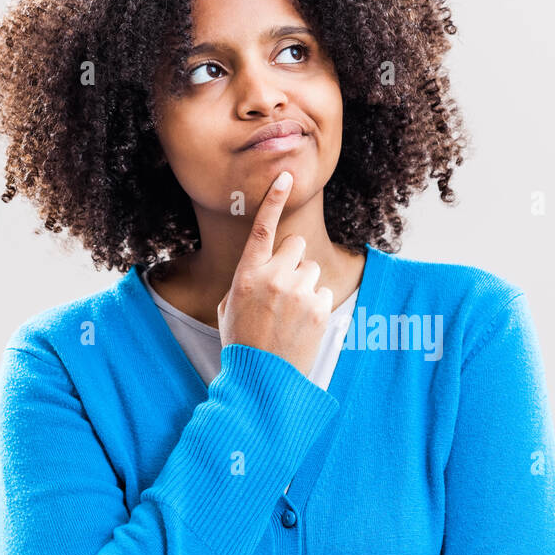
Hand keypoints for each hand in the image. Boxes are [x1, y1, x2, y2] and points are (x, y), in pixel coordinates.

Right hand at [216, 169, 334, 377]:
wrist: (261, 379)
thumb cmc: (243, 343)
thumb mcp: (230, 308)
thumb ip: (248, 280)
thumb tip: (264, 266)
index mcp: (247, 274)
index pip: (263, 227)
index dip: (274, 199)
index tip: (286, 175)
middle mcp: (273, 278)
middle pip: (296, 246)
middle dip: (293, 262)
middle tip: (284, 289)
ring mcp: (298, 292)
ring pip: (311, 270)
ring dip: (305, 285)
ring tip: (291, 314)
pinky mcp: (319, 308)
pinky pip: (323, 292)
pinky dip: (316, 306)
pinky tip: (302, 325)